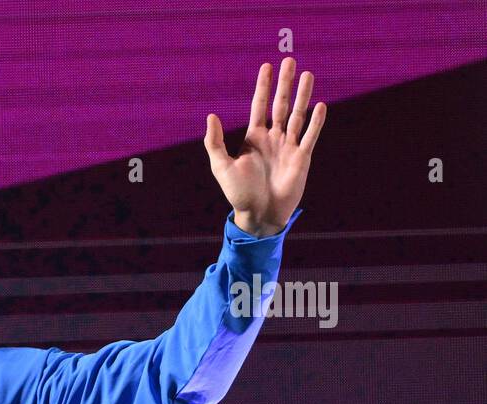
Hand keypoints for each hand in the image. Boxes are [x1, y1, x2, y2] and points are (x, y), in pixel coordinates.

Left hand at [204, 57, 325, 236]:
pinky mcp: (302, 158)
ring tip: (308, 75)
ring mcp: (288, 147)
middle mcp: (273, 138)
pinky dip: (316, 121)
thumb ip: (214, 142)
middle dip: (284, 83)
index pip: (260, 105)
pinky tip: (320, 105)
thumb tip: (211, 116)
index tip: (267, 66)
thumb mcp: (222, 167)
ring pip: (298, 115)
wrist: (259, 214)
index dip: (263, 86)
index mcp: (254, 138)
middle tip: (289, 61)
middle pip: (280, 104)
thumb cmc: (239, 194)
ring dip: (303, 95)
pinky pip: (310, 136)